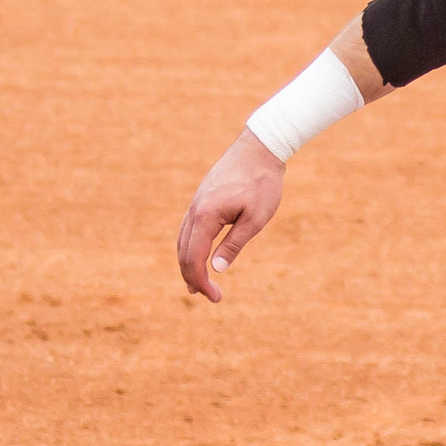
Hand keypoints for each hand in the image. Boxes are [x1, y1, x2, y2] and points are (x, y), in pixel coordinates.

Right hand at [176, 129, 284, 302]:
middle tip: (209, 296)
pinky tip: (199, 254)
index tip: (215, 298)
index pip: (194, 258)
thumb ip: (234, 244)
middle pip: (184, 252)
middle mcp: (195, 210)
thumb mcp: (255, 218)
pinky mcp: (202, 198)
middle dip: (192, 277)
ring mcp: (196, 202)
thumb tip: (216, 269)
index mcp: (206, 216)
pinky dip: (190, 246)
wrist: (260, 148)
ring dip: (188, 263)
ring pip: (183, 240)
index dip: (201, 281)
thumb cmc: (262, 183)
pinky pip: (189, 228)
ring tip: (197, 283)